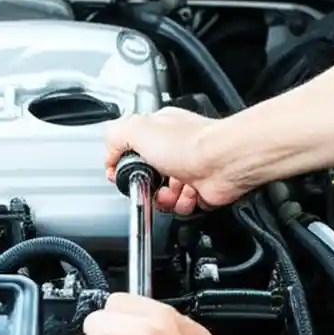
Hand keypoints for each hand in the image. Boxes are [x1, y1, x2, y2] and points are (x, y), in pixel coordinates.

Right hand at [104, 108, 248, 214]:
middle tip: (149, 184)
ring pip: (164, 195)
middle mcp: (176, 149)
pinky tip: (187, 195)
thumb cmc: (191, 143)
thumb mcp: (136, 129)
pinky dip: (183, 205)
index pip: (132, 148)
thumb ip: (115, 137)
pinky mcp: (202, 190)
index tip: (119, 172)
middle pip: (148, 176)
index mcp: (159, 129)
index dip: (124, 164)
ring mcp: (190, 170)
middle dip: (146, 186)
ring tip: (171, 192)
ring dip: (164, 199)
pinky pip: (183, 206)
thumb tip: (109, 156)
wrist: (224, 162)